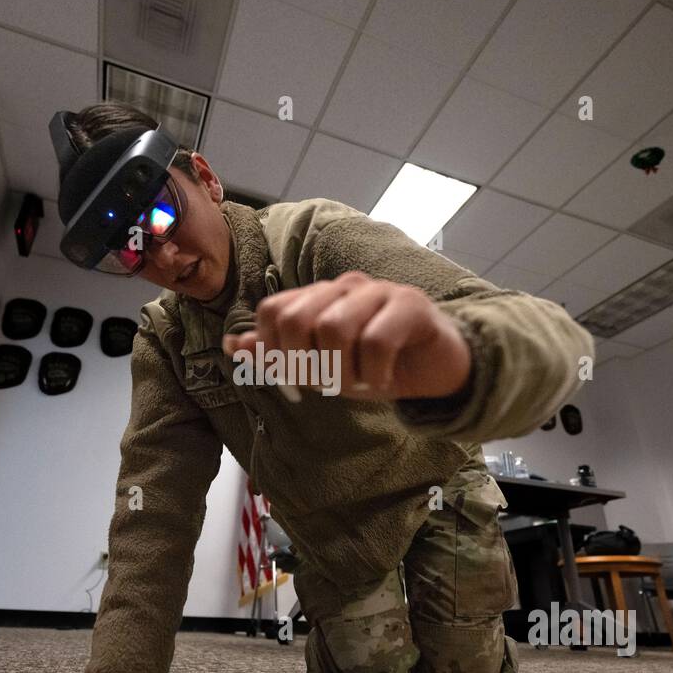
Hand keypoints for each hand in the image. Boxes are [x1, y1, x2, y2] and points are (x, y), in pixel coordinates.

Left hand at [222, 271, 470, 400]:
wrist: (438, 368)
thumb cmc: (378, 365)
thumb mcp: (323, 367)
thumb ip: (279, 355)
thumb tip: (234, 346)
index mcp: (320, 296)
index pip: (273, 312)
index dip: (274, 352)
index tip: (296, 382)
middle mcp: (346, 287)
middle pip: (297, 319)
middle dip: (305, 364)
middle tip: (328, 385)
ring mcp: (380, 291)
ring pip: (334, 327)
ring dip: (341, 371)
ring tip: (358, 383)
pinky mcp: (412, 306)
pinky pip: (376, 340)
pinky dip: (372, 373)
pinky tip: (380, 380)